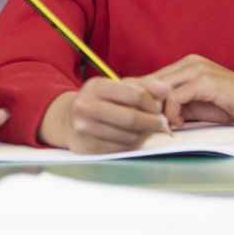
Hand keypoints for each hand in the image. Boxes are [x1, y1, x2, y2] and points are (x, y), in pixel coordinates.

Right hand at [39, 77, 172, 152]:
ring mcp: (84, 128)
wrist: (67, 120)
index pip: (135, 94)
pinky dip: (133, 144)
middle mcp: (85, 106)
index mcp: (95, 87)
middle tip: (161, 123)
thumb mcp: (116, 86)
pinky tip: (134, 137)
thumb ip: (143, 85)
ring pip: (128, 136)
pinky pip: (121, 148)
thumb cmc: (98, 101)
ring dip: (145, 135)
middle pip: (132, 118)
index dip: (153, 103)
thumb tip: (166, 89)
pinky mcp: (87, 147)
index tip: (158, 108)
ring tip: (147, 130)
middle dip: (153, 122)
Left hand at [143, 54, 233, 126]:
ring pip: (161, 88)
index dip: (141, 98)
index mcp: (185, 65)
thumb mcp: (193, 104)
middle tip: (150, 123)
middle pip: (152, 81)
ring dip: (159, 110)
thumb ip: (172, 103)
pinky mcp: (206, 82)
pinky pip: (175, 97)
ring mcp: (198, 70)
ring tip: (166, 125)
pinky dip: (172, 113)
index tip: (140, 116)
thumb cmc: (227, 105)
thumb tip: (146, 111)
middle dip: (146, 104)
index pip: (151, 78)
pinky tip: (179, 124)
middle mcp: (190, 63)